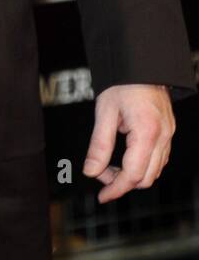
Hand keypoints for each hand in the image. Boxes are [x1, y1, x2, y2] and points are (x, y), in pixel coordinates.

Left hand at [83, 84, 173, 201]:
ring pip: (155, 170)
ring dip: (132, 174)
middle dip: (123, 182)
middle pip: (147, 178)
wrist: (141, 63)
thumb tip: (91, 172)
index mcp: (147, 132)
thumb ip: (99, 145)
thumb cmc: (122, 83)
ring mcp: (169, 134)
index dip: (116, 188)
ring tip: (109, 165)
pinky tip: (124, 157)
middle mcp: (163, 136)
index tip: (102, 196)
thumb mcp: (104, 112)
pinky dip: (142, 164)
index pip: (133, 174)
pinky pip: (159, 159)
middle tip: (100, 175)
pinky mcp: (168, 131)